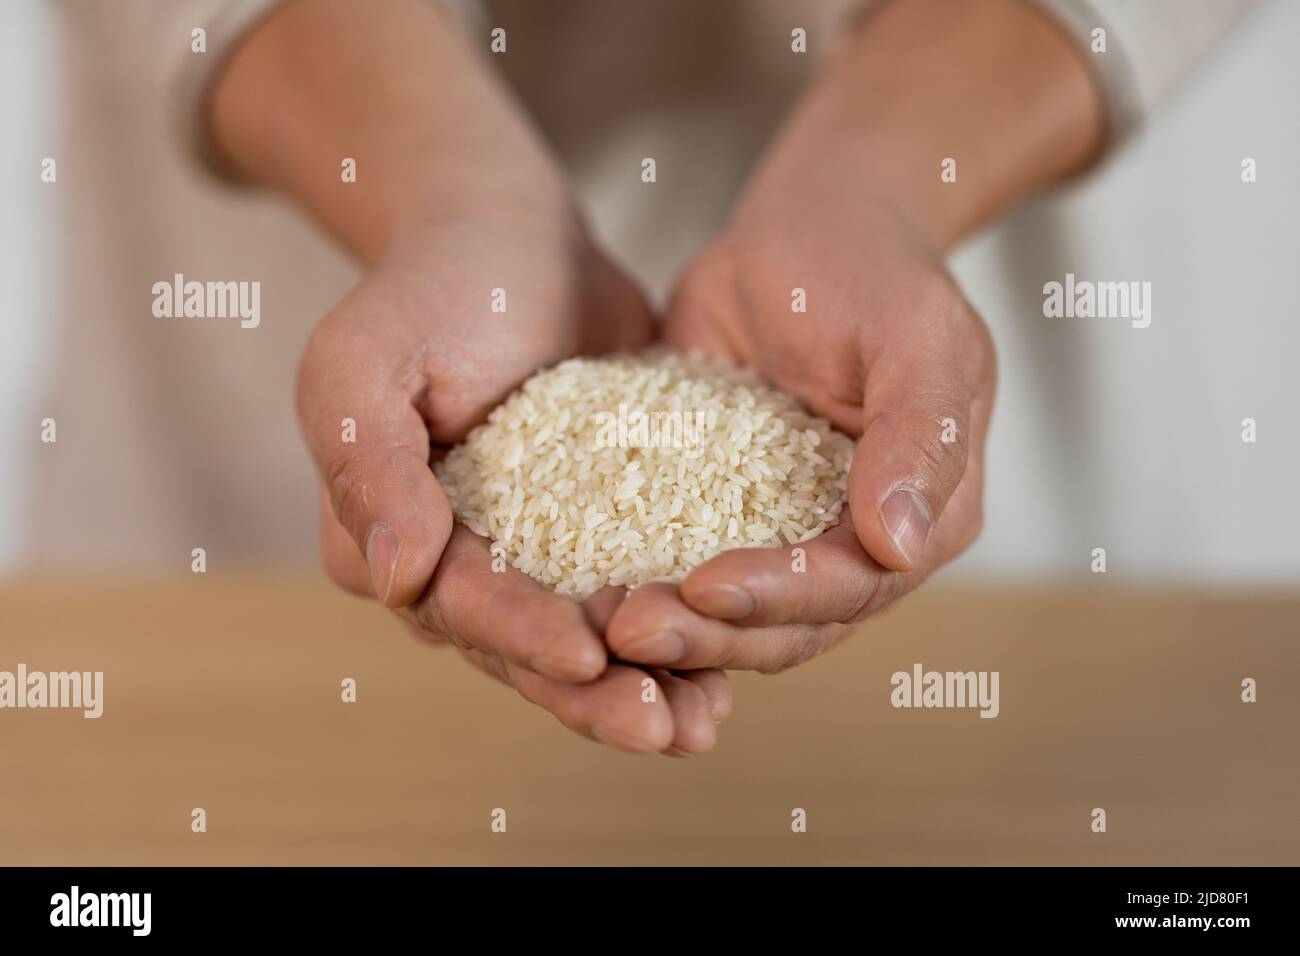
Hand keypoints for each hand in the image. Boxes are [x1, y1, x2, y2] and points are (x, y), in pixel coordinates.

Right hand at [302, 213, 730, 753]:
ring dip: (645, 684)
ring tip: (706, 723)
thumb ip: (370, 468)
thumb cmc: (429, 286)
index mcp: (389, 538)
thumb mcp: (365, 361)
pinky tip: (733, 663)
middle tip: (663, 729)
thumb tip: (396, 580)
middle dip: (592, 694)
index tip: (589, 655)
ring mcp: (530, 552)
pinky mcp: (597, 529)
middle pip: (524, 647)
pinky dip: (680, 628)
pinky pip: (638, 588)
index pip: (458, 604)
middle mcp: (455, 563)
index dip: (521, 637)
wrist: (512, 233)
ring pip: (588, 636)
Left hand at [604, 202, 994, 672]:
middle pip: (790, 623)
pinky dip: (644, 582)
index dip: (784, 597)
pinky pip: (684, 561)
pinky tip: (585, 590)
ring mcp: (789, 535)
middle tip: (627, 630)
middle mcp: (859, 544)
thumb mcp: (916, 337)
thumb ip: (919, 437)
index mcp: (927, 517)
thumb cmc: (873, 270)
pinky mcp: (723, 514)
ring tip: (601, 622)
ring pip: (734, 613)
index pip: (857, 585)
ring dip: (674, 627)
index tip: (705, 589)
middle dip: (712, 634)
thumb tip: (899, 546)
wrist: (807, 230)